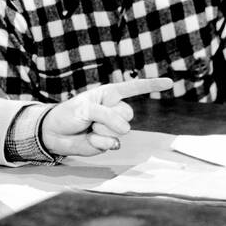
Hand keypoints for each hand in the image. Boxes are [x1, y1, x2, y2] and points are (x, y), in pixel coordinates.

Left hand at [40, 77, 173, 156]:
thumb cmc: (68, 114)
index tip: (170, 83)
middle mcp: (114, 110)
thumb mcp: (85, 108)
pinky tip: (91, 139)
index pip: (135, 88)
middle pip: (127, 113)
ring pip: (121, 129)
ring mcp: (113, 127)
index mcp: (110, 95)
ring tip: (89, 127)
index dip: (153, 85)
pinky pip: (113, 142)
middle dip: (110, 117)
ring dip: (103, 129)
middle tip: (92, 117)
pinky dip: (101, 142)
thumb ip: (106, 115)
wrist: (54, 134)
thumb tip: (124, 131)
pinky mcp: (109, 142)